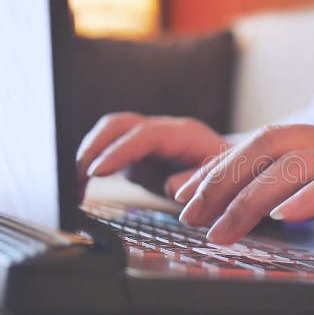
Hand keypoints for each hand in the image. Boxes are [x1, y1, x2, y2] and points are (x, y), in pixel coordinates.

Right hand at [76, 112, 230, 197]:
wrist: (239, 169)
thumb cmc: (236, 176)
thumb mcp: (226, 181)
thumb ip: (200, 181)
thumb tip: (171, 185)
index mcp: (185, 135)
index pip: (143, 136)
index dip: (118, 152)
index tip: (95, 172)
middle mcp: (163, 131)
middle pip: (119, 125)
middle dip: (93, 149)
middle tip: (75, 182)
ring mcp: (149, 140)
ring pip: (109, 134)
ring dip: (87, 156)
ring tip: (74, 188)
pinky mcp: (140, 153)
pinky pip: (109, 150)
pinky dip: (92, 165)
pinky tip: (82, 189)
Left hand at [175, 119, 313, 251]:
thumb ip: (313, 192)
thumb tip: (270, 206)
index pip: (265, 143)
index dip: (220, 166)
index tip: (186, 190)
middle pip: (268, 144)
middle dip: (221, 179)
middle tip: (188, 212)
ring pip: (293, 163)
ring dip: (249, 197)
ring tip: (221, 229)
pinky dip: (307, 198)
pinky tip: (282, 217)